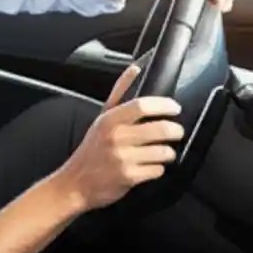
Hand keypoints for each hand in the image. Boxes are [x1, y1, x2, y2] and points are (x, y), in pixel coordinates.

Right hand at [56, 66, 183, 211]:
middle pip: (160, 129)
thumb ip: (120, 93)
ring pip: (163, 151)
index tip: (175, 107)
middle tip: (177, 131)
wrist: (75, 184)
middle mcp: (116, 137)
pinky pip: (158, 170)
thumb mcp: (101, 119)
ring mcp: (122, 158)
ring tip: (162, 152)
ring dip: (168, 153)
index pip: (142, 105)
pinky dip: (158, 169)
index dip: (164, 105)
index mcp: (109, 120)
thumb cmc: (92, 149)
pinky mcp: (129, 177)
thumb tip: (136, 68)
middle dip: (175, 131)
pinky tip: (149, 167)